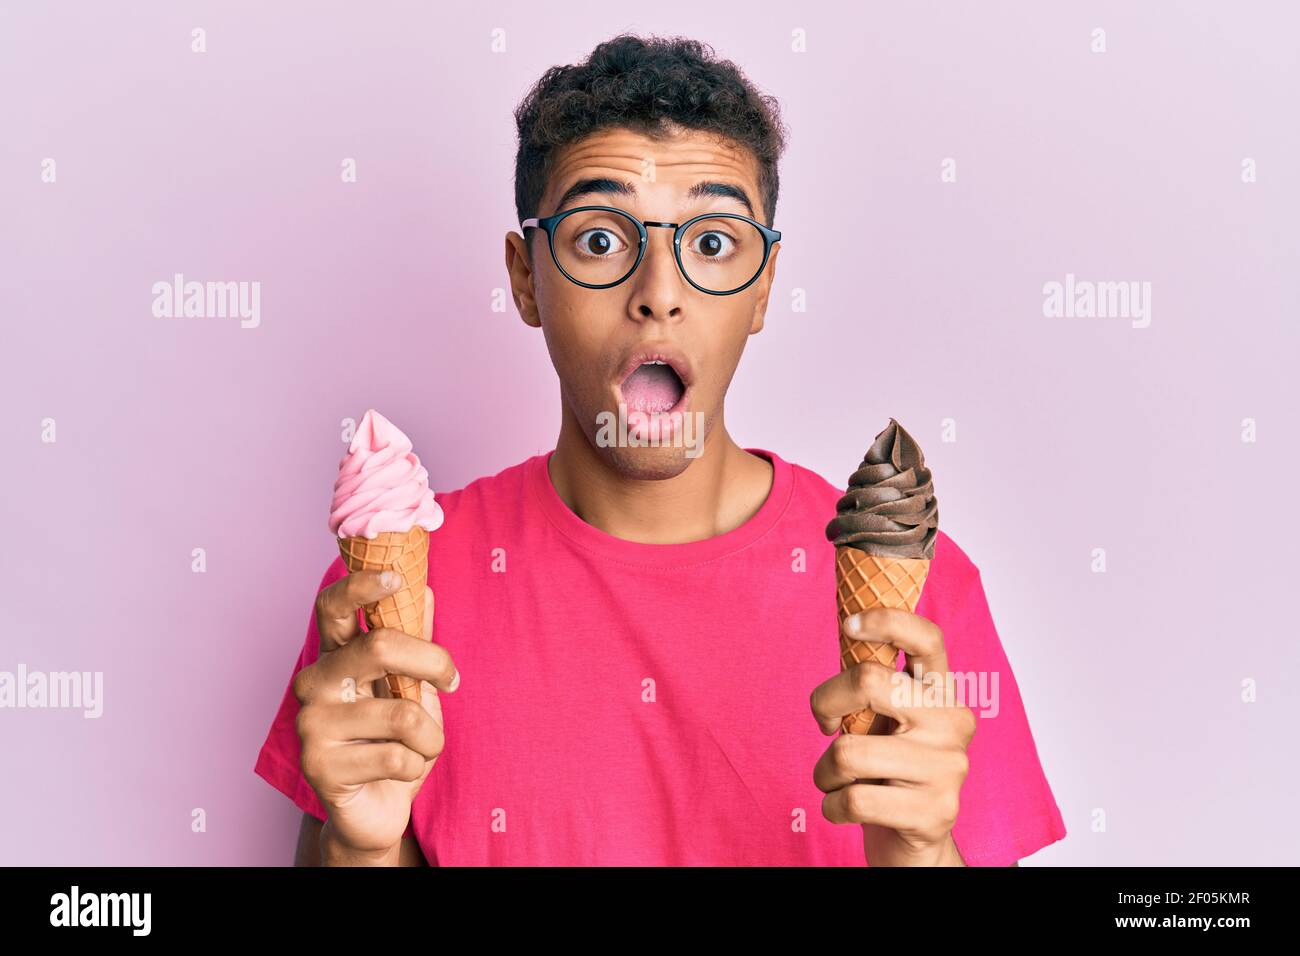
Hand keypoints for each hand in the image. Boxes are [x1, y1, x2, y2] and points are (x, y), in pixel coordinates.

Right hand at [291, 570, 458, 861]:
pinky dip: (417, 765)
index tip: (396, 578)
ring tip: (422, 747)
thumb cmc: (394, 740)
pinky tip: (400, 772)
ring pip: (403, 713)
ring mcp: (312, 725)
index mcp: (334, 656)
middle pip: (380, 647)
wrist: (376, 807)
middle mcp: (314, 683)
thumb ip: (414, 639)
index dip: (361, 586)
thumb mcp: (410, 686)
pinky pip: (399, 757)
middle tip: (451, 680)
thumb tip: (424, 589)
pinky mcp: (320, 766)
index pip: (332, 607)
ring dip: (432, 736)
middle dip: (432, 662)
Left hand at [809, 606, 976, 865]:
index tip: (849, 626)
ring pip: (848, 751)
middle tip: (824, 725)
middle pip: (869, 681)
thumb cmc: (887, 773)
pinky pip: (853, 799)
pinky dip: (832, 807)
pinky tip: (843, 809)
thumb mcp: (883, 721)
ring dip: (824, 772)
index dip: (887, 620)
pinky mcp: (935, 811)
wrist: (914, 844)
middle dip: (824, 702)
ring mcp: (949, 767)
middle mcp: (953, 722)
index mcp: (941, 693)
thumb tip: (848, 630)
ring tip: (836, 782)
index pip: (928, 638)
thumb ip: (873, 685)